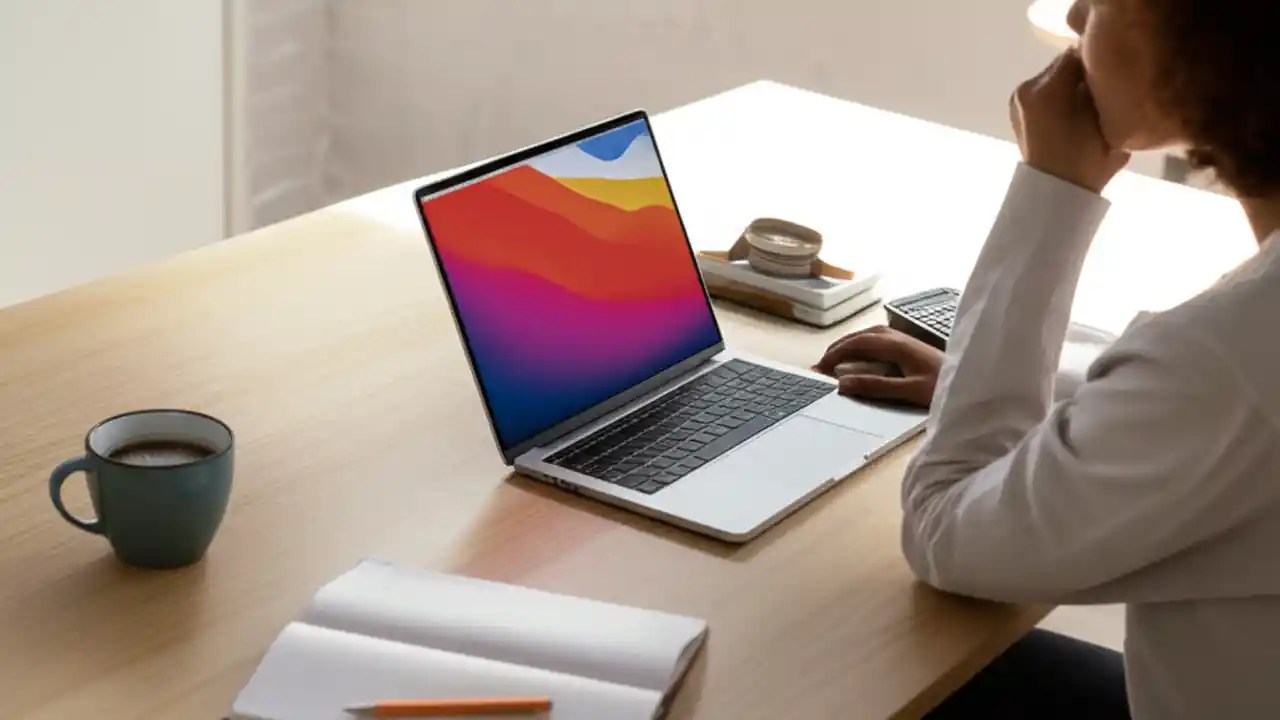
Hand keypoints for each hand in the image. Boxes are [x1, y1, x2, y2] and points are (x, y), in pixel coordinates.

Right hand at [814, 326, 943, 407]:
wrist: (976, 380)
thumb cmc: (943, 386)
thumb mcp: (909, 391)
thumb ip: (876, 386)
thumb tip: (843, 383)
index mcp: (896, 344)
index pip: (858, 343)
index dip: (836, 353)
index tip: (820, 367)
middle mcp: (899, 337)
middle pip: (861, 336)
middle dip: (839, 348)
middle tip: (821, 365)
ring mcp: (905, 340)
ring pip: (870, 335)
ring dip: (850, 345)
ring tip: (835, 359)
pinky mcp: (910, 347)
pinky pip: (878, 340)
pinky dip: (863, 347)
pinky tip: (861, 357)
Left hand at [1011, 49, 1129, 193]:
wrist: (1054, 193)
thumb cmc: (1087, 161)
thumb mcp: (1107, 121)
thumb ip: (1103, 89)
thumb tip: (1105, 70)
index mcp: (1047, 91)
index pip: (1077, 54)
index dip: (1097, 60)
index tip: (1112, 73)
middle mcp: (1027, 89)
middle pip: (1063, 64)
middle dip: (1082, 72)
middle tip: (1102, 87)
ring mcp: (1018, 99)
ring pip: (1053, 76)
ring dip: (1070, 83)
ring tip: (1086, 102)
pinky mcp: (1017, 110)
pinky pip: (1042, 91)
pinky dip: (1058, 95)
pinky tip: (1070, 112)